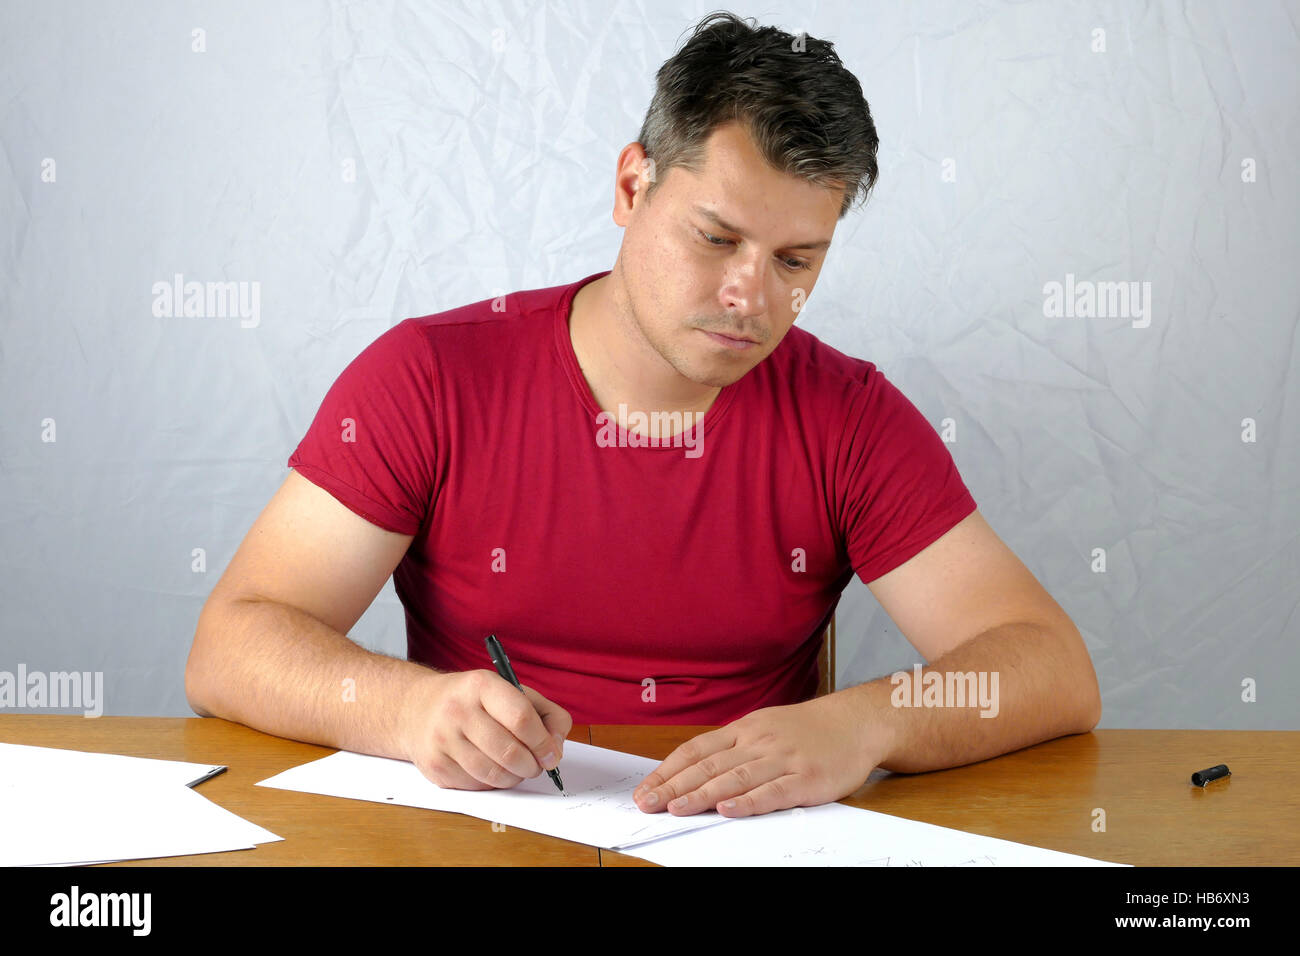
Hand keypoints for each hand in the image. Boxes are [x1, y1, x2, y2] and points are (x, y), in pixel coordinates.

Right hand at [400, 669, 571, 789]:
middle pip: (510, 752)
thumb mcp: (511, 691)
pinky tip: (491, 768)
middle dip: (532, 765)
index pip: (522, 718)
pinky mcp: (435, 767)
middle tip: (537, 765)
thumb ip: (545, 714)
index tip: (552, 754)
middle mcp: (458, 711)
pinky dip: (492, 783)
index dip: (543, 742)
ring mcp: (443, 740)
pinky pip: (477, 786)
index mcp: (481, 686)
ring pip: (494, 774)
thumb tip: (556, 747)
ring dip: (515, 777)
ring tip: (517, 768)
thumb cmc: (473, 701)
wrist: (417, 708)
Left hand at [632, 693, 882, 816]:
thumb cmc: (806, 729)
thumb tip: (694, 768)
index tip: (645, 788)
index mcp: (744, 729)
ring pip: (735, 778)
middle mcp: (758, 742)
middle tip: (648, 802)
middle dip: (674, 785)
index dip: (668, 769)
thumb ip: (733, 746)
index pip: (697, 749)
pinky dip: (748, 802)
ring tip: (676, 807)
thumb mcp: (764, 727)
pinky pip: (772, 792)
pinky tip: (728, 810)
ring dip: (702, 794)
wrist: (856, 722)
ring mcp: (782, 760)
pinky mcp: (806, 779)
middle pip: (709, 765)